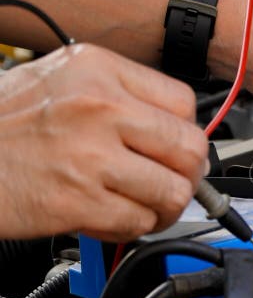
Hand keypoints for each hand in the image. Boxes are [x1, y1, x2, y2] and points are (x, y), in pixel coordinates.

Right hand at [0, 44, 207, 240]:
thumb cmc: (2, 122)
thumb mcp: (60, 79)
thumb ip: (119, 94)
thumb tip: (174, 125)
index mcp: (98, 70)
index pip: (183, 103)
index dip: (185, 131)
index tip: (176, 148)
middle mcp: (99, 108)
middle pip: (190, 148)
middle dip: (188, 174)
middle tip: (174, 182)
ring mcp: (89, 156)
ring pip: (173, 191)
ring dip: (166, 207)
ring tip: (146, 205)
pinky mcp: (76, 201)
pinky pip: (138, 222)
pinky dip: (133, 227)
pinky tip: (113, 217)